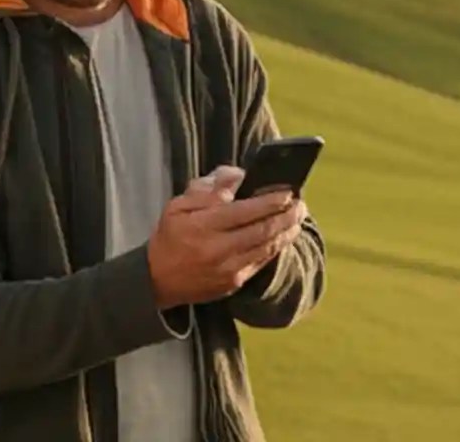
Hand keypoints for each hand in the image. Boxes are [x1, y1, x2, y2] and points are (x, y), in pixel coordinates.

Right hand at [147, 166, 306, 308]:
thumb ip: (208, 189)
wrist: (158, 280)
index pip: (245, 211)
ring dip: (286, 232)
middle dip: (286, 216)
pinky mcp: (233, 283)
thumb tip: (238, 175)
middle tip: (301, 204)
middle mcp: (218, 249)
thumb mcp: (178, 206)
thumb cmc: (170, 236)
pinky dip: (275, 248)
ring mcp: (228, 269)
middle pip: (262, 230)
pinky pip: (261, 262)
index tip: (288, 191)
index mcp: (203, 226)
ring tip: (297, 218)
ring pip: (267, 248)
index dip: (271, 201)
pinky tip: (283, 236)